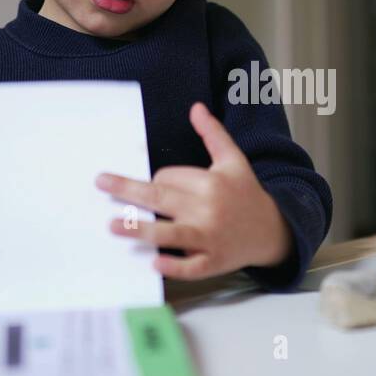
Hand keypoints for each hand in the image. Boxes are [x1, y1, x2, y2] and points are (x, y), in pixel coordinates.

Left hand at [96, 102, 291, 279]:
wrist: (273, 230)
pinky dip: (174, 266)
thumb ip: (213, 134)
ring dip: (141, 230)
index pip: (169, 178)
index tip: (154, 187)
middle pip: (161, 198)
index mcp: (211, 182)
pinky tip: (155, 263)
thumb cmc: (246, 194)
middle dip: (129, 191)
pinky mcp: (214, 262)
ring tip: (113, 226)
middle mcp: (208, 209)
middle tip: (102, 183)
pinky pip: (191, 266)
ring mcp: (210, 238)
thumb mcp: (233, 160)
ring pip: (170, 234)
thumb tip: (196, 108)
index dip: (155, 181)